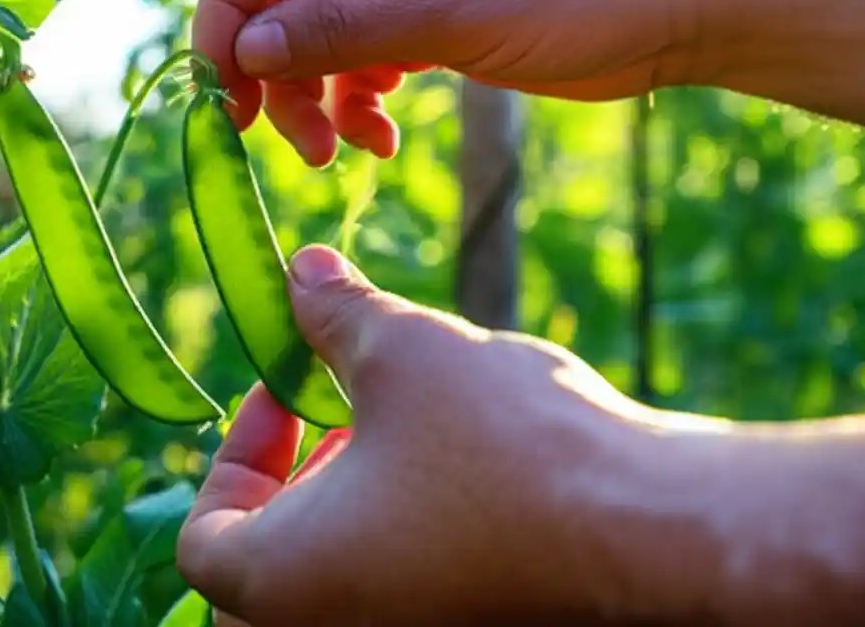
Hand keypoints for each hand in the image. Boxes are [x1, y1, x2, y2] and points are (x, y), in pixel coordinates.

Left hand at [177, 245, 704, 624]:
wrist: (661, 532)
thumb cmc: (510, 449)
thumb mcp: (402, 354)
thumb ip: (334, 315)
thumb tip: (300, 270)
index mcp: (283, 588)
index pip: (203, 539)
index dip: (237, 451)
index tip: (289, 391)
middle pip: (265, 571)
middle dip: (292, 484)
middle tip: (339, 417)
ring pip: (336, 582)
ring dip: (351, 505)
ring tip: (408, 429)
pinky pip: (398, 594)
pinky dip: (403, 536)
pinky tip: (461, 466)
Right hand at [194, 0, 715, 165]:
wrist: (687, 8)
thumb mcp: (449, 9)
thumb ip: (338, 27)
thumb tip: (244, 49)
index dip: (227, 7)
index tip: (219, 84)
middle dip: (273, 68)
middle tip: (280, 139)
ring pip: (318, 30)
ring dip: (314, 96)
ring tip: (338, 153)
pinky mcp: (431, 5)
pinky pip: (364, 52)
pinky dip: (359, 99)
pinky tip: (377, 139)